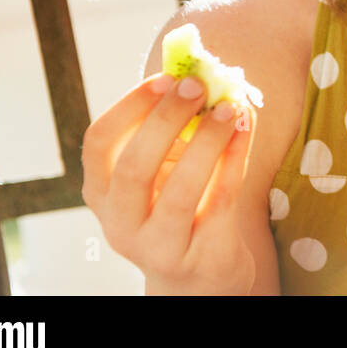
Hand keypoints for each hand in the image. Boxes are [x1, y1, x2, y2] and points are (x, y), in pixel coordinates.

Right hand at [81, 72, 258, 294]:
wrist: (201, 275)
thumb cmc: (180, 205)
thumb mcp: (164, 170)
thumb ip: (175, 128)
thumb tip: (205, 72)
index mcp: (102, 192)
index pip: (99, 144)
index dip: (131, 107)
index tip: (166, 77)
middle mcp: (120, 223)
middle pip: (134, 167)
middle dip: (167, 120)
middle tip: (199, 85)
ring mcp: (158, 246)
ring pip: (179, 190)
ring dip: (207, 141)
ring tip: (230, 107)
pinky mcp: (200, 256)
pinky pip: (219, 201)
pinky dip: (234, 160)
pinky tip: (246, 128)